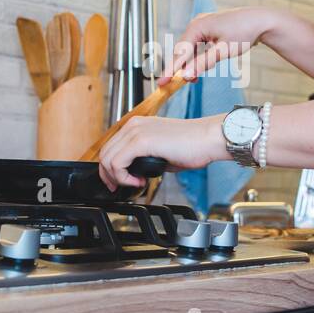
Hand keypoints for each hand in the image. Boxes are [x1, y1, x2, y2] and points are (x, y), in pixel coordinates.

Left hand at [98, 115, 228, 190]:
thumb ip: (144, 158)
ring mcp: (136, 131)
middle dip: (109, 175)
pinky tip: (140, 181)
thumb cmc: (192, 146)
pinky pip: (117, 163)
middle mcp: (133, 125)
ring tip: (135, 183)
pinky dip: (124, 177)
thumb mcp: (161, 150)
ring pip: (107, 159)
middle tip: (121, 187)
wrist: (208, 140)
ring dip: (117, 177)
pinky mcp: (141, 141)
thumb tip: (135, 173)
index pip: (111, 147)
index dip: (110, 168)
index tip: (119, 182)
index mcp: (137, 125)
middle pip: (104, 153)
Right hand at [164, 7, 277, 82]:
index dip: (170, 69)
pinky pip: (198, 47)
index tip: (162, 82)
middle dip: (180, 68)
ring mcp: (202, 26)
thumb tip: (186, 75)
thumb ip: (203, 63)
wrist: (261, 21)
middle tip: (173, 85)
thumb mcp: (223, 51)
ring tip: (193, 80)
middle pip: (182, 50)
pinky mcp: (209, 31)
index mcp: (197, 26)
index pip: (179, 51)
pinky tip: (201, 68)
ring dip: (191, 65)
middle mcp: (197, 24)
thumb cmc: (244, 31)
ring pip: (190, 50)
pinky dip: (198, 59)